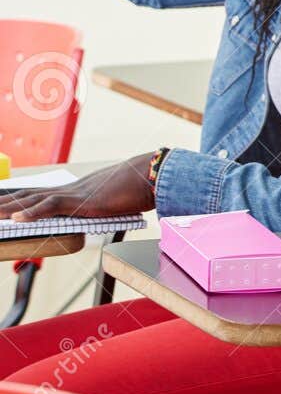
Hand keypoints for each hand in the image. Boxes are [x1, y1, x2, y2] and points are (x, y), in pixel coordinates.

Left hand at [0, 153, 157, 222]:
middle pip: (26, 195)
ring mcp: (73, 194)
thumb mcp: (115, 200)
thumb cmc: (139, 187)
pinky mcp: (81, 201)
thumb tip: (107, 212)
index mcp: (74, 191)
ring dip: (7, 209)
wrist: (152, 174)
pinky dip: (32, 213)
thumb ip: (104, 207)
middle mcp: (68, 190)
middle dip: (2, 203)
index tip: (0, 203)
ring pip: (31, 201)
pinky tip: (15, 220)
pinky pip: (51, 207)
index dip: (15, 199)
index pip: (36, 195)